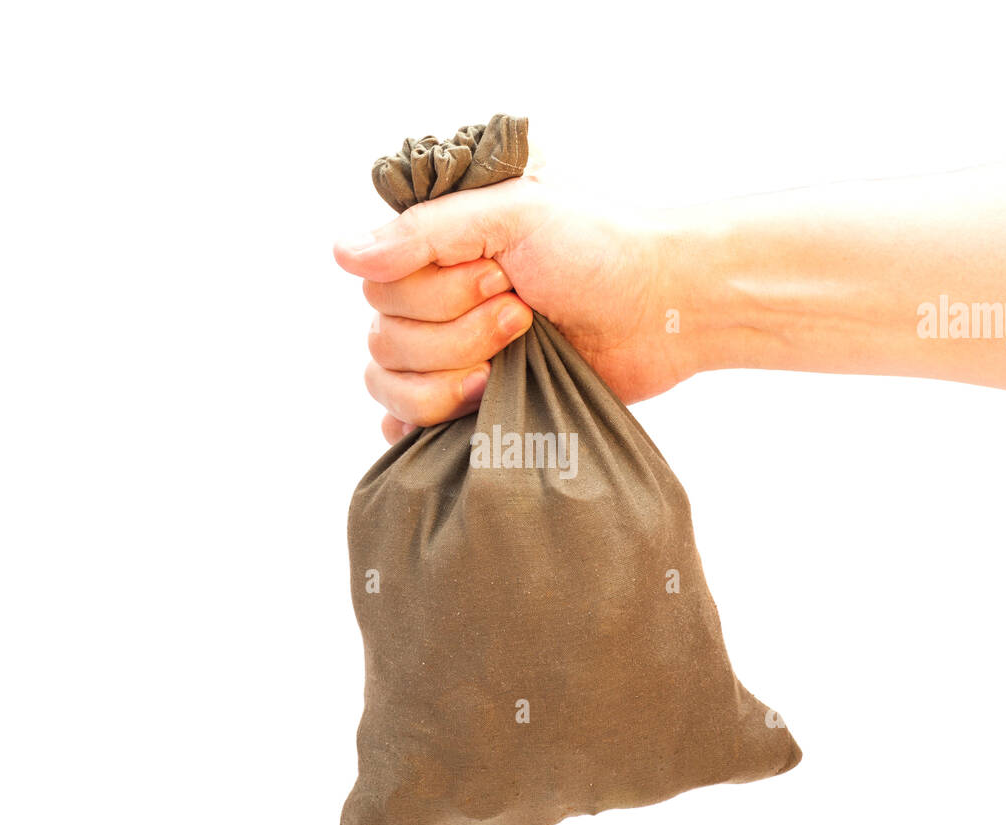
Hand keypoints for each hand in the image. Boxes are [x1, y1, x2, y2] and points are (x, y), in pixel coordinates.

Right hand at [334, 175, 693, 442]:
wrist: (665, 310)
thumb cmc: (600, 251)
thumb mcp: (514, 215)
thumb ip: (424, 233)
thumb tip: (341, 253)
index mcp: (434, 251)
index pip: (379, 288)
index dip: (438, 295)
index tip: (504, 277)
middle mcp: (430, 302)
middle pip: (385, 340)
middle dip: (460, 333)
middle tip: (524, 312)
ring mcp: (448, 356)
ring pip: (391, 386)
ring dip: (457, 377)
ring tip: (521, 352)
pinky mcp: (469, 404)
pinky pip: (404, 428)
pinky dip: (422, 425)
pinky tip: (466, 409)